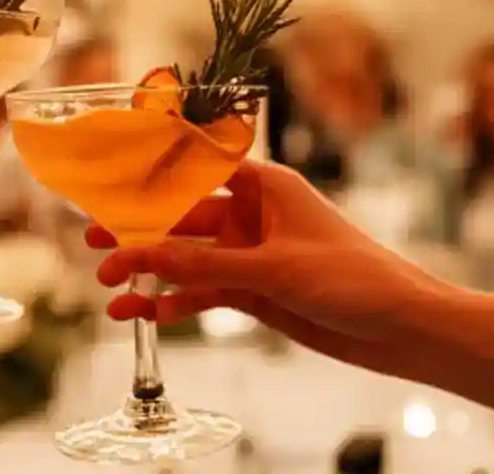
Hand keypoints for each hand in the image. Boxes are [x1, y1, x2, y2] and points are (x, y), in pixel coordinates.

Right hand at [89, 160, 446, 376]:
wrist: (400, 328)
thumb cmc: (355, 278)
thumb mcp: (275, 269)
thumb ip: (207, 264)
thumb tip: (144, 255)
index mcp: (266, 186)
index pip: (199, 166)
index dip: (155, 167)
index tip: (112, 169)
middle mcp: (253, 216)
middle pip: (182, 217)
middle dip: (140, 231)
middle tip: (93, 240)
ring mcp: (251, 256)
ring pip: (186, 259)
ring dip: (149, 271)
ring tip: (107, 286)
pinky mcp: (253, 292)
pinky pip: (202, 293)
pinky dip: (172, 303)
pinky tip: (140, 315)